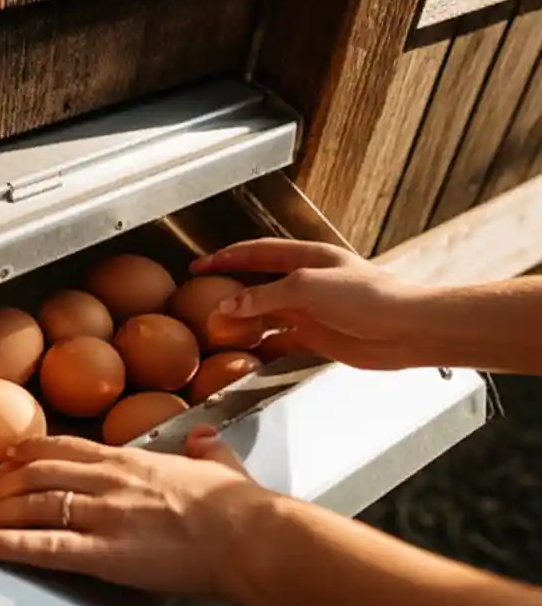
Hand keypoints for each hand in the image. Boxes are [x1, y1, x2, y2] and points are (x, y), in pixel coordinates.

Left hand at [0, 428, 276, 599]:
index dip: (30, 452)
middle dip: (4, 485)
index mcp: (131, 460)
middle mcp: (108, 481)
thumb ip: (205, 449)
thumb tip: (205, 439)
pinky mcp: (103, 553)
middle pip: (37, 475)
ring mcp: (102, 515)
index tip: (8, 457)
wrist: (251, 537)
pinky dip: (5, 542)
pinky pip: (41, 546)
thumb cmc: (240, 507)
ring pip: (32, 506)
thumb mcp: (220, 464)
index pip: (65, 448)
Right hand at [191, 239, 427, 368]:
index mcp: (307, 258)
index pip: (256, 253)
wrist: (406, 330)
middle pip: (258, 284)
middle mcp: (307, 282)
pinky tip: (246, 353)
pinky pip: (280, 341)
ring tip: (217, 330)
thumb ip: (264, 296)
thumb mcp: (307, 287)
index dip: (226, 257)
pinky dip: (261, 346)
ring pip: (266, 315)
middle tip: (200, 300)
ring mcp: (311, 311)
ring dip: (243, 322)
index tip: (200, 266)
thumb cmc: (368, 298)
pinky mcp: (317, 337)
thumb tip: (228, 307)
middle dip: (229, 291)